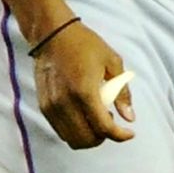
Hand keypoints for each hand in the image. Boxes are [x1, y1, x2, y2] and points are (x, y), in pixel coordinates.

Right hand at [32, 20, 134, 148]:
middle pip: (88, 140)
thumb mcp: (112, 62)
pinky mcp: (43, 105)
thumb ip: (122, 92)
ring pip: (72, 139)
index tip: (129, 133)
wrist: (51, 33)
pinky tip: (82, 115)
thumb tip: (129, 118)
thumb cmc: (84, 44)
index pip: (104, 128)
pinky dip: (75, 131)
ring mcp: (52, 105)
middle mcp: (65, 102)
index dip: (120, 135)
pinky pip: (61, 131)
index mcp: (85, 91)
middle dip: (104, 137)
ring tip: (95, 117)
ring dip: (89, 136)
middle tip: (110, 121)